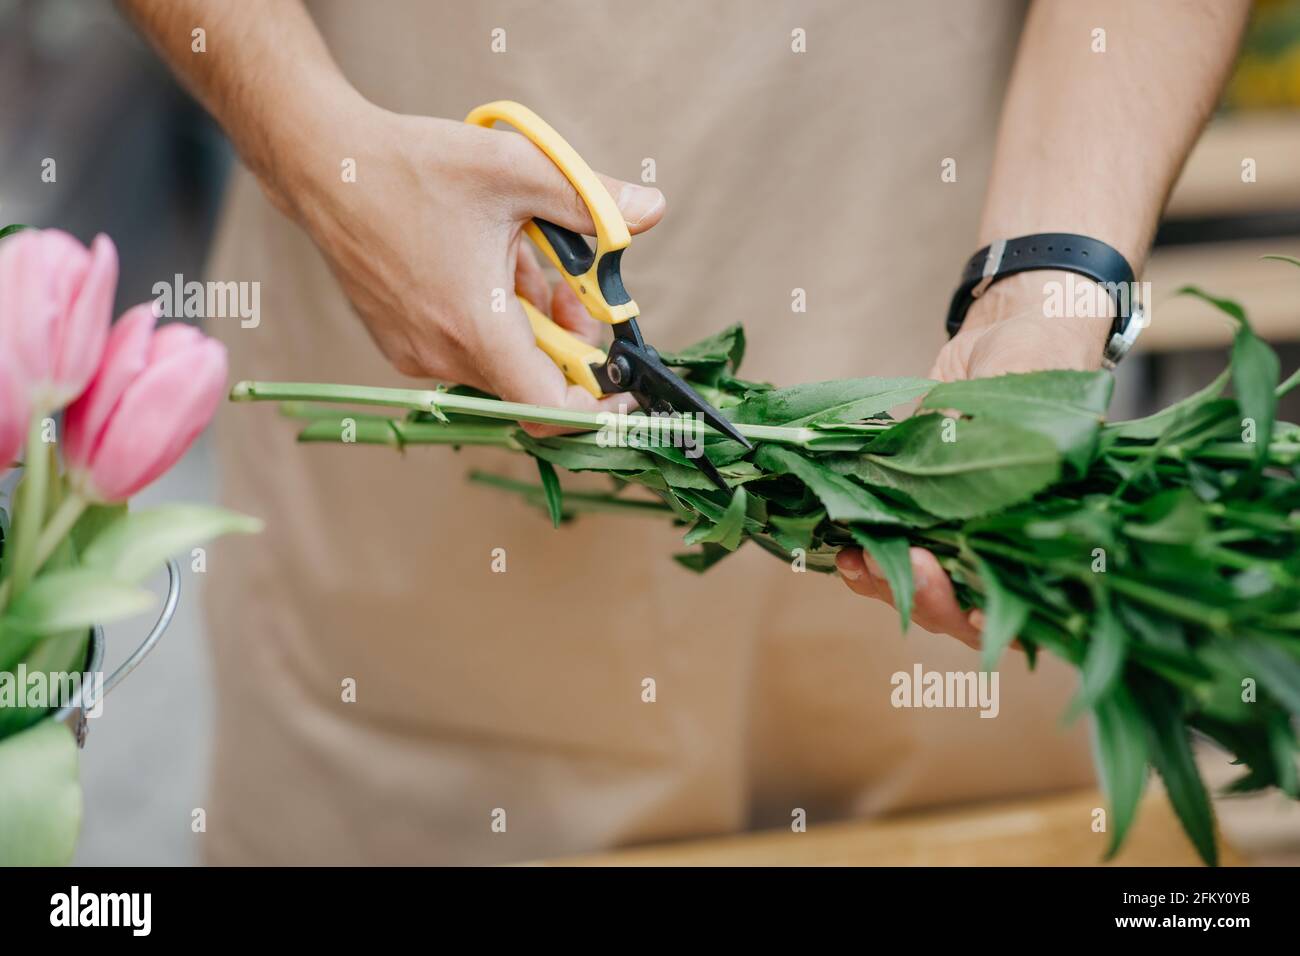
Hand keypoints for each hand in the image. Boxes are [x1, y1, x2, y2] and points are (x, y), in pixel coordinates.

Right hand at [272, 103, 664, 433]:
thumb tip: (651, 211)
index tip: (625, 384)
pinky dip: (495, 320)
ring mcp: (417, 354)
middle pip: (533, 380)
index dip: (598, 407)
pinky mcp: (401, 343)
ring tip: (525, 258)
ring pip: (503, 362)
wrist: (323, 165)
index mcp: (476, 327)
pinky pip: (468, 349)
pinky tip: (489, 265)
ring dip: (532, 324)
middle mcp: (443, 355)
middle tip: (576, 286)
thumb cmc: (414, 165)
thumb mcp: (518, 170)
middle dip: (569, 341)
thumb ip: (592, 200)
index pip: (550, 409)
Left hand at [836, 271, 1111, 645]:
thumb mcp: (1027, 393)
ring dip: (888, 581)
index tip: (974, 610)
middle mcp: (1007, 540)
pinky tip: (843, 547)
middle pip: (969, 605)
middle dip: (931, 597)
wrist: (1011, 330)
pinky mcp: (920, 507)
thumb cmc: (1040, 359)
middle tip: (906, 566)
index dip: (1000, 619)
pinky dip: (868, 552)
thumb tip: (950, 465)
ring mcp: (960, 528)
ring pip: (924, 585)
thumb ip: (995, 435)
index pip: (1031, 603)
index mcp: (1053, 529)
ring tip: (857, 564)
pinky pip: (893, 547)